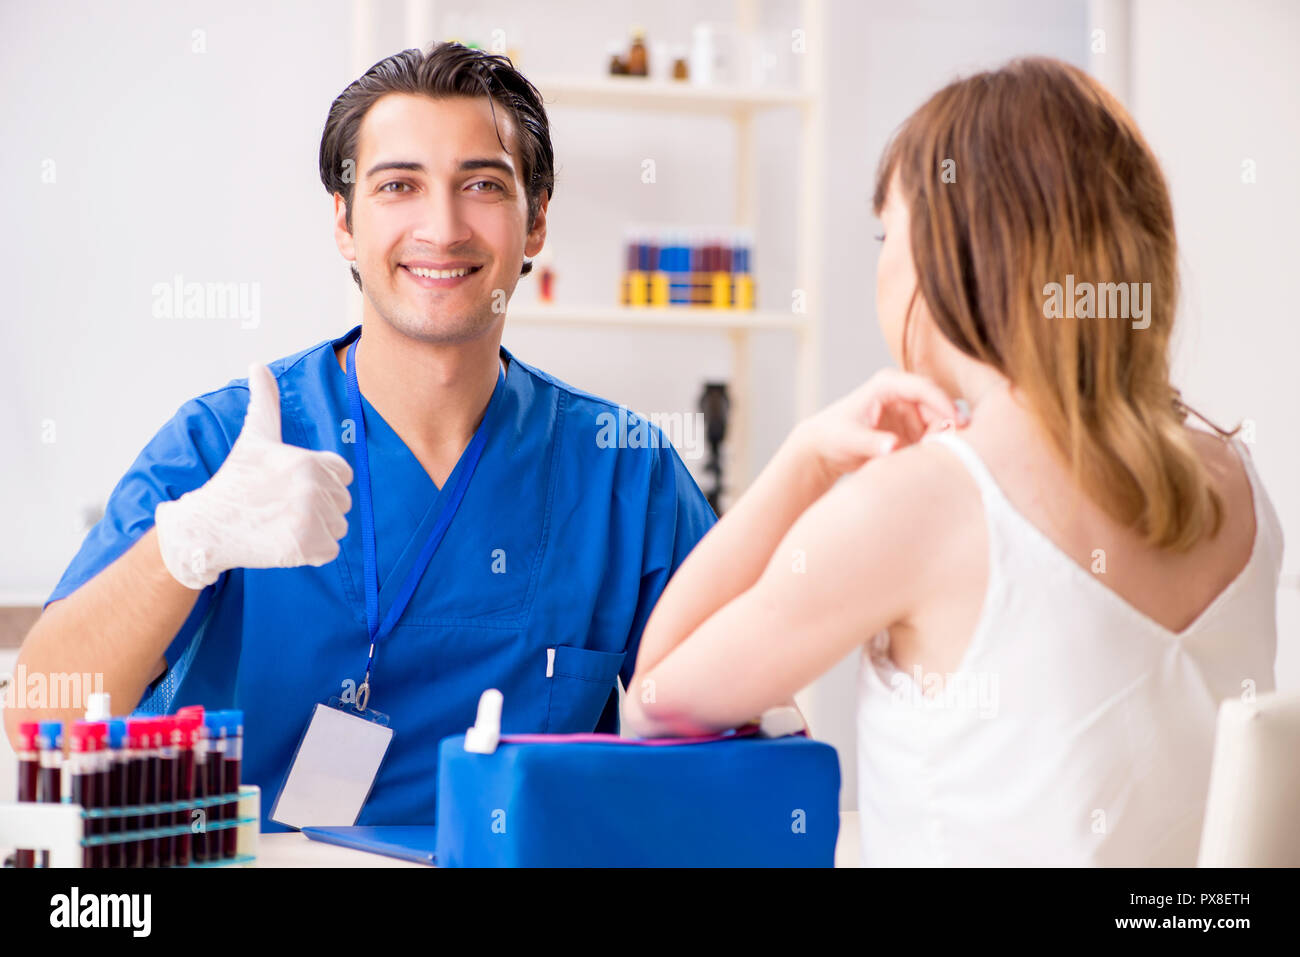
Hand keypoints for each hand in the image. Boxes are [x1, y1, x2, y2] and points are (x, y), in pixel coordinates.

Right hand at [154, 363, 353, 588]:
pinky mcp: (304, 547)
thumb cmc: (234, 481)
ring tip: (282, 524)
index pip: (343, 475)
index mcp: (308, 460)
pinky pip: (330, 551)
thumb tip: (258, 365)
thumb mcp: (254, 437)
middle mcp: (312, 487)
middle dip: (319, 508)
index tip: (292, 486)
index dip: (322, 482)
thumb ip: (265, 402)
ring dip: (316, 531)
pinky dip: (312, 553)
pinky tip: (285, 542)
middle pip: (342, 502)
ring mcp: (309, 518)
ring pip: (338, 528)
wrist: (206, 527)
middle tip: (282, 507)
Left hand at [787, 368, 964, 483]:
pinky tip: (930, 463)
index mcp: (887, 385)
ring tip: (935, 461)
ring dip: (942, 440)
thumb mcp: (849, 440)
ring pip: (940, 423)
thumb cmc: (832, 437)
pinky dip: (935, 449)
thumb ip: (872, 443)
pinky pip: (934, 437)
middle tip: (948, 452)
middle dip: (947, 427)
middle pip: (938, 406)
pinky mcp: (913, 428)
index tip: (958, 423)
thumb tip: (894, 447)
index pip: (924, 388)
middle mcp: (903, 393)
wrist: (823, 448)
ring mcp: (910, 411)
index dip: (943, 404)